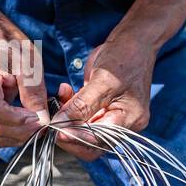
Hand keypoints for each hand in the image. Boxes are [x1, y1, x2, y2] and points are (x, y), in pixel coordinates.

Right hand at [0, 30, 48, 147]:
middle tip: (45, 125)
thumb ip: (33, 91)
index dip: (16, 119)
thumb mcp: (29, 61)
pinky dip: (16, 134)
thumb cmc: (12, 45)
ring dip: (20, 136)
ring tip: (39, 123)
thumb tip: (42, 120)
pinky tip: (29, 123)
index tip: (39, 119)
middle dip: (23, 131)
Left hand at [52, 31, 156, 160]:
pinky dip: (70, 108)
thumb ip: (82, 105)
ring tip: (59, 98)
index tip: (56, 131)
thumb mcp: (103, 81)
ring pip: (83, 130)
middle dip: (68, 133)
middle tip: (52, 120)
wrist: (133, 42)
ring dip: (67, 118)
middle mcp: (123, 124)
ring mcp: (112, 117)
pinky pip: (82, 117)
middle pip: (91, 143)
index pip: (99, 142)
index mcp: (130, 119)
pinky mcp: (102, 108)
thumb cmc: (124, 57)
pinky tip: (65, 92)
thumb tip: (60, 125)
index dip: (76, 139)